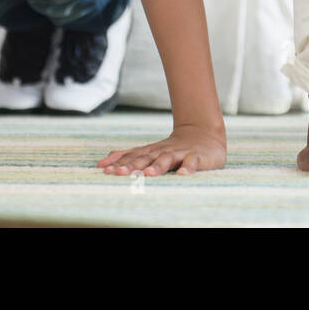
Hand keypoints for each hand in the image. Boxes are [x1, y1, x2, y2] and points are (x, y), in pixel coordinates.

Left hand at [98, 124, 225, 175]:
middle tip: (118, 173)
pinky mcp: (197, 157)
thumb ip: (131, 156)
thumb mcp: (151, 151)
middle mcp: (163, 151)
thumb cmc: (174, 149)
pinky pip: (192, 162)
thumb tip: (104, 161)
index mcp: (151, 151)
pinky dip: (188, 167)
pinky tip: (183, 174)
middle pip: (145, 158)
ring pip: (167, 159)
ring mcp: (180, 153)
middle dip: (132, 165)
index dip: (118, 162)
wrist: (204, 135)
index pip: (132, 156)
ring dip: (157, 166)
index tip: (104, 169)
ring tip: (147, 174)